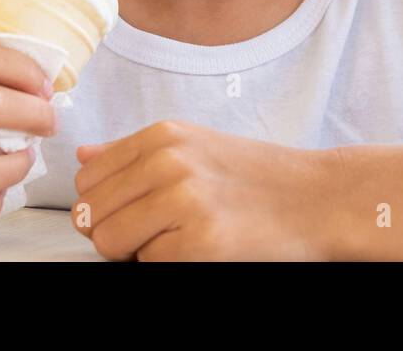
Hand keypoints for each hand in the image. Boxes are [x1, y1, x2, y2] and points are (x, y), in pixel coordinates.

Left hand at [71, 120, 341, 260]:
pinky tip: (199, 249)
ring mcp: (184, 201)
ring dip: (136, 252)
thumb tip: (82, 156)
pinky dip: (167, 265)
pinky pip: (148, 266)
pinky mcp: (200, 243)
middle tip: (156, 232)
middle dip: (115, 231)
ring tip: (177, 240)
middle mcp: (168, 162)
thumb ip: (134, 153)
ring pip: (109, 242)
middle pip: (91, 213)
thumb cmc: (259, 178)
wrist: (320, 200)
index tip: (135, 210)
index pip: (88, 178)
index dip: (104, 204)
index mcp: (163, 136)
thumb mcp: (195, 146)